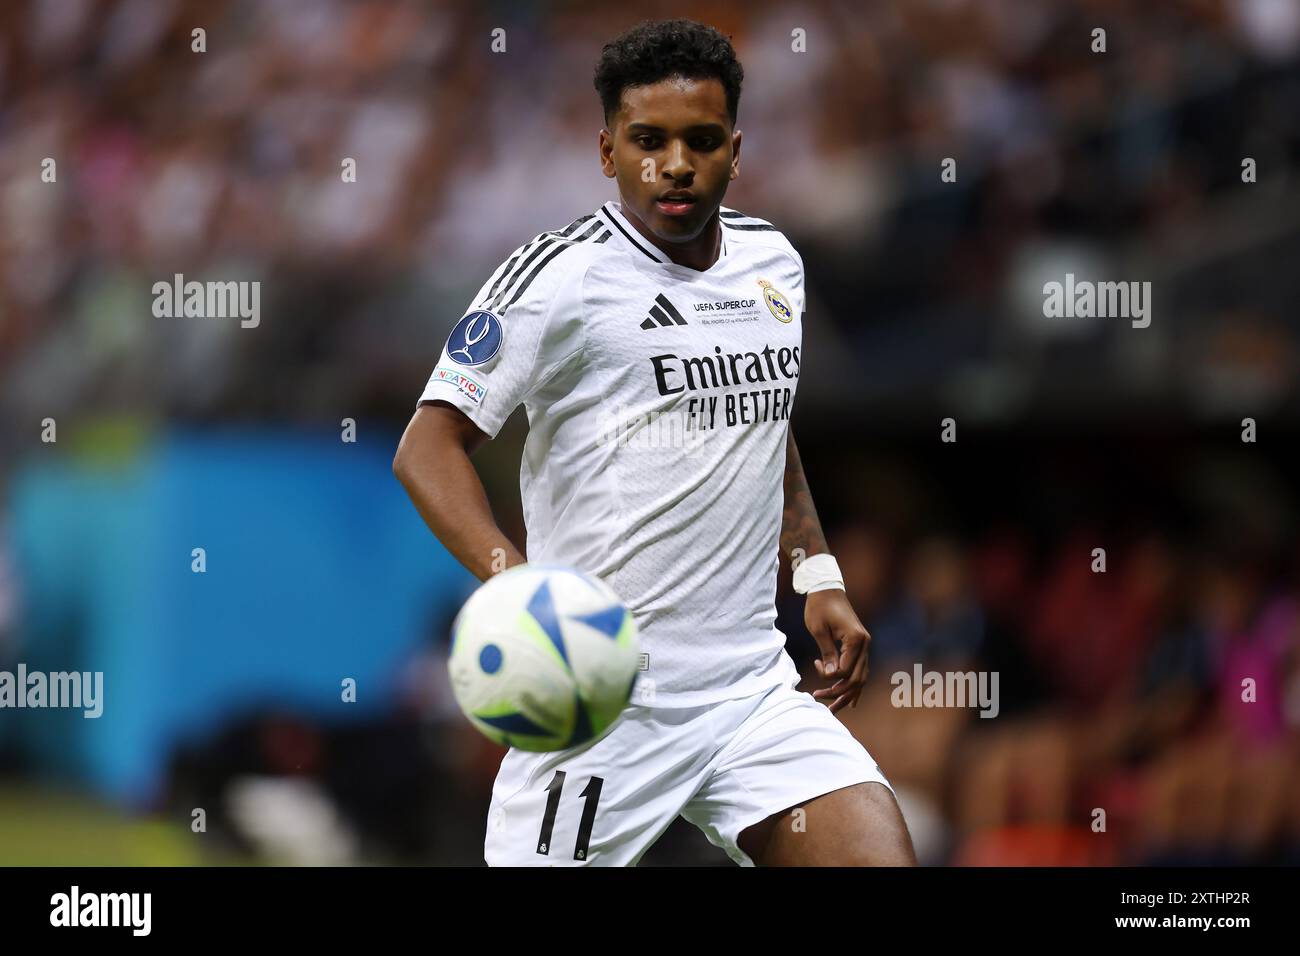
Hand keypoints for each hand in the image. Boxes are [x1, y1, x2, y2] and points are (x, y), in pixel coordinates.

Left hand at [805, 589, 870, 713]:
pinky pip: (860, 671)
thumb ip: (827, 654)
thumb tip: (831, 675)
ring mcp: (865, 646)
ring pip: (860, 678)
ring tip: (831, 708)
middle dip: (838, 693)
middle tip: (818, 698)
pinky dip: (855, 687)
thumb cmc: (819, 607)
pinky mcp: (859, 646)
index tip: (815, 665)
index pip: (846, 670)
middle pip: (856, 679)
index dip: (829, 676)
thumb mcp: (819, 630)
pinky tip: (850, 702)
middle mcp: (865, 644)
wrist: (827, 589)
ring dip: (846, 694)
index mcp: (857, 639)